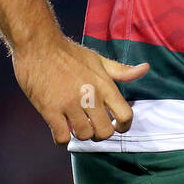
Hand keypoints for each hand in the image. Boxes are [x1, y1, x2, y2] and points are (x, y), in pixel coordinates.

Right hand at [11, 34, 149, 145]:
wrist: (38, 45)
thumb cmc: (68, 53)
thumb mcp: (99, 60)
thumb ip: (121, 70)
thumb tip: (145, 68)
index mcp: (104, 85)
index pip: (125, 115)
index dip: (124, 126)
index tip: (117, 126)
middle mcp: (90, 96)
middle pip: (105, 131)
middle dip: (100, 133)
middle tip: (93, 127)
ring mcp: (69, 104)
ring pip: (84, 135)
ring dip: (80, 135)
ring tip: (76, 125)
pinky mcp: (50, 109)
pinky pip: (61, 137)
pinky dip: (62, 138)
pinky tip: (61, 127)